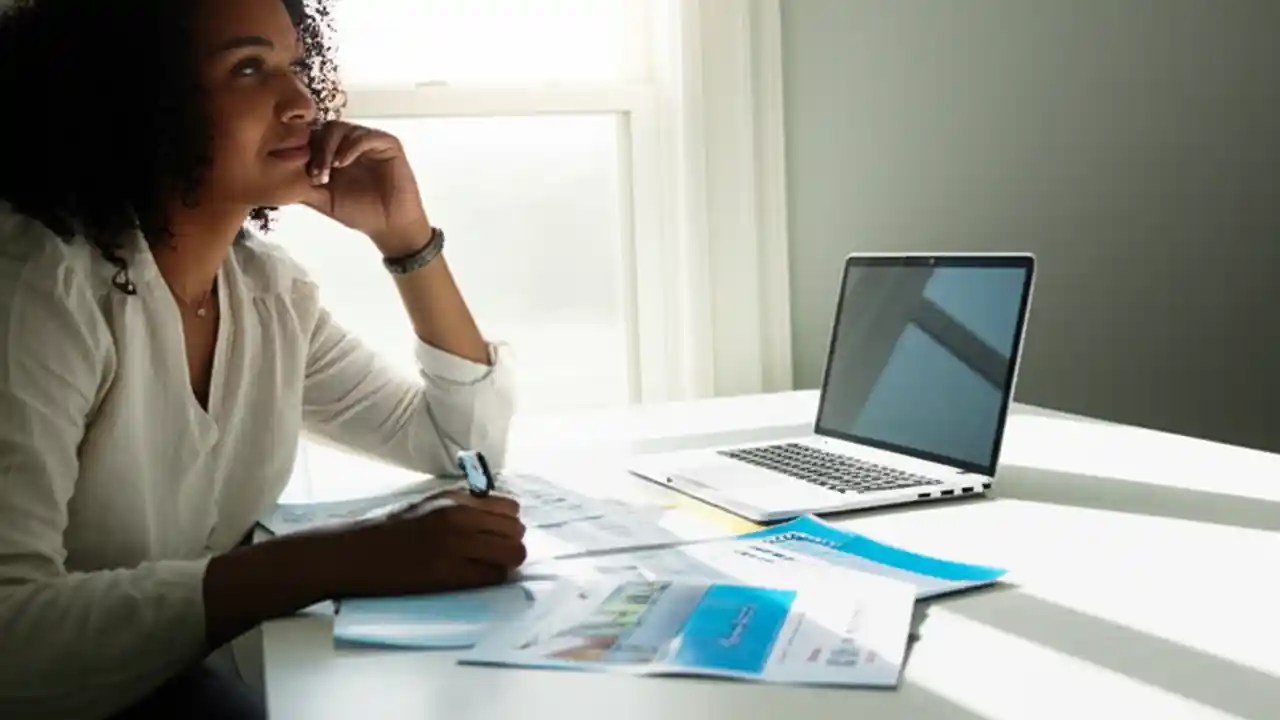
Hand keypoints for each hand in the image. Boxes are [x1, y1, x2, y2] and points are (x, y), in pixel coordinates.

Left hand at [300, 121, 432, 255]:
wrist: (390, 226)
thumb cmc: (358, 213)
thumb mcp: (322, 200)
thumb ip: (301, 185)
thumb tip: (272, 176)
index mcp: (333, 153)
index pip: (311, 137)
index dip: (300, 148)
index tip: (294, 169)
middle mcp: (348, 143)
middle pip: (322, 129)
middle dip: (314, 149)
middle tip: (314, 173)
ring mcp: (367, 141)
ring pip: (341, 128)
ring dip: (330, 148)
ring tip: (328, 171)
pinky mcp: (387, 143)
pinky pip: (365, 136)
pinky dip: (351, 147)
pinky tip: (343, 163)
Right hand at [330, 490, 526, 598]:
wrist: (357, 553)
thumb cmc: (392, 529)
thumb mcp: (430, 504)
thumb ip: (463, 506)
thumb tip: (498, 517)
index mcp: (456, 499)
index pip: (510, 508)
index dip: (508, 523)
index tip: (497, 533)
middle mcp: (460, 518)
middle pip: (516, 531)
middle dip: (511, 543)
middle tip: (496, 553)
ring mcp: (456, 547)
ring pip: (512, 554)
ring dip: (507, 562)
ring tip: (490, 566)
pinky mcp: (449, 574)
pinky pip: (493, 576)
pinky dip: (492, 578)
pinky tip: (477, 577)